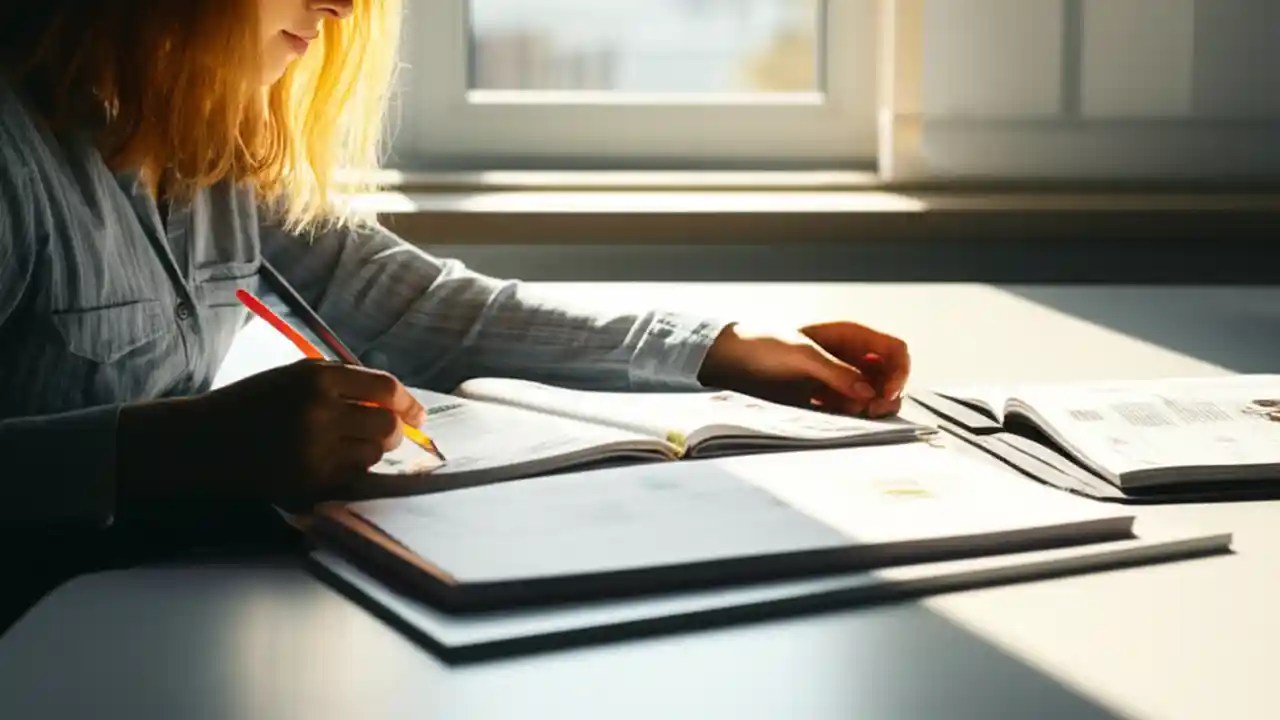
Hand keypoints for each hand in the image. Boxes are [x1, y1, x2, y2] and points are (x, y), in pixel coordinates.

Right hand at [118, 360, 425, 507]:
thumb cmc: (253, 402)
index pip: (384, 388)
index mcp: (316, 378)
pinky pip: (352, 478)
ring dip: (372, 451)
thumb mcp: (295, 376)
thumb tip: (395, 401)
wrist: (202, 440)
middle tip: (387, 434)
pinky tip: (335, 463)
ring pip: (373, 455)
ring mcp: (312, 451)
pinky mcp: (306, 482)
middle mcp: (318, 412)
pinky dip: (352, 471)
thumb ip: (343, 383)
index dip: (407, 402)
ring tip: (350, 446)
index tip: (416, 413)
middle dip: (393, 431)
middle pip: (386, 425)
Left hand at [697, 321, 910, 417]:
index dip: (899, 371)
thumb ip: (835, 372)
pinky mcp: (825, 394)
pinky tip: (840, 416)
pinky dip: (853, 413)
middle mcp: (849, 354)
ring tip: (856, 414)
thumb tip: (868, 392)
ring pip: (872, 393)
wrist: (732, 357)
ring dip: (871, 407)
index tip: (885, 393)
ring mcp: (838, 375)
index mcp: (850, 335)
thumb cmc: (764, 343)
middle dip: (888, 393)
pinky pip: (851, 405)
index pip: (895, 350)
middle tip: (873, 411)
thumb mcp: (801, 354)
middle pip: (889, 375)